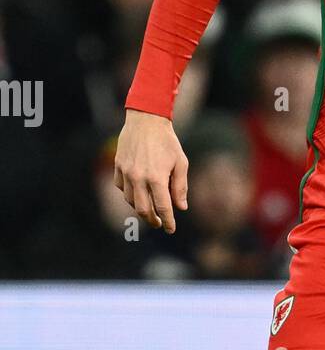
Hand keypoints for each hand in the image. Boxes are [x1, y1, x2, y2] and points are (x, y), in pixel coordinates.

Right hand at [114, 110, 188, 232]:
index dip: (167, 221)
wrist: (146, 120)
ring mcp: (126, 172)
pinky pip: (121, 188)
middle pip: (143, 210)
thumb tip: (181, 208)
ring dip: (141, 207)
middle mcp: (139, 178)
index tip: (170, 230)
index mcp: (156, 178)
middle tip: (159, 223)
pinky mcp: (118, 166)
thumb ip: (180, 187)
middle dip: (152, 220)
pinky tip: (138, 192)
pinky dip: (130, 194)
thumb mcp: (181, 163)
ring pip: (131, 200)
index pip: (163, 208)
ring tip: (150, 208)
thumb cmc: (167, 142)